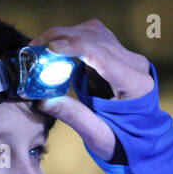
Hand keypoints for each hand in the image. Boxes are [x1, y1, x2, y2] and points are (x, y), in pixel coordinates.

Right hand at [28, 19, 153, 162]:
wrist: (140, 138)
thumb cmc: (121, 141)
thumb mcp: (98, 135)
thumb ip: (73, 116)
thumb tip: (42, 101)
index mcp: (136, 84)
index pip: (104, 55)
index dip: (75, 47)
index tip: (49, 47)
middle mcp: (134, 65)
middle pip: (96, 38)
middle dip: (62, 38)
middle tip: (33, 48)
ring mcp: (126, 57)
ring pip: (93, 32)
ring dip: (65, 36)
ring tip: (40, 48)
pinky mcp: (116, 55)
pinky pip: (92, 38)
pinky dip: (71, 40)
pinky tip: (53, 49)